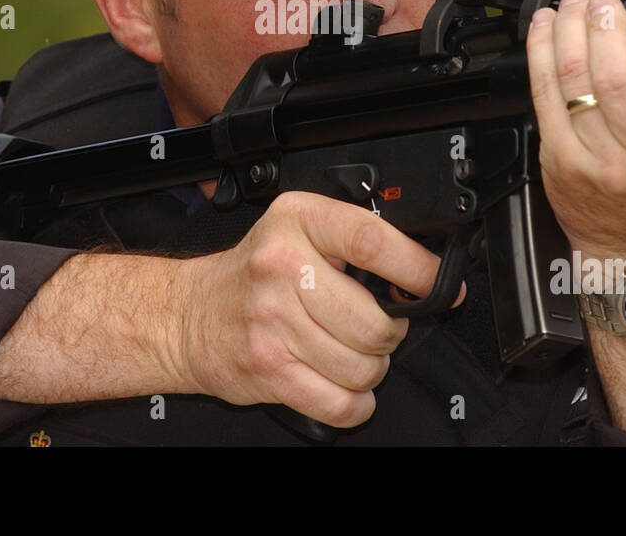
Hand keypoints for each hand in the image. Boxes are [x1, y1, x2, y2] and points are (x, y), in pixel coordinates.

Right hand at [171, 191, 463, 426]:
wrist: (186, 314)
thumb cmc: (253, 273)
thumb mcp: (296, 228)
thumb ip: (352, 238)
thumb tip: (423, 269)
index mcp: (297, 220)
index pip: (371, 241)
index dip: (417, 269)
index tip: (439, 285)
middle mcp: (282, 266)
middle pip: (374, 320)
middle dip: (389, 334)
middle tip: (376, 328)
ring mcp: (271, 321)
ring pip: (362, 367)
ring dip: (369, 370)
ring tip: (351, 354)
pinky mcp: (266, 369)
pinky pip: (339, 403)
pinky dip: (353, 404)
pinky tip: (343, 386)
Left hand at [524, 0, 625, 259]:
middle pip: (614, 91)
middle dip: (604, 33)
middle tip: (604, 2)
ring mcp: (596, 167)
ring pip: (574, 87)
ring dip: (570, 34)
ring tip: (575, 3)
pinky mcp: (558, 160)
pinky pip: (544, 97)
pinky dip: (541, 54)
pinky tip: (544, 27)